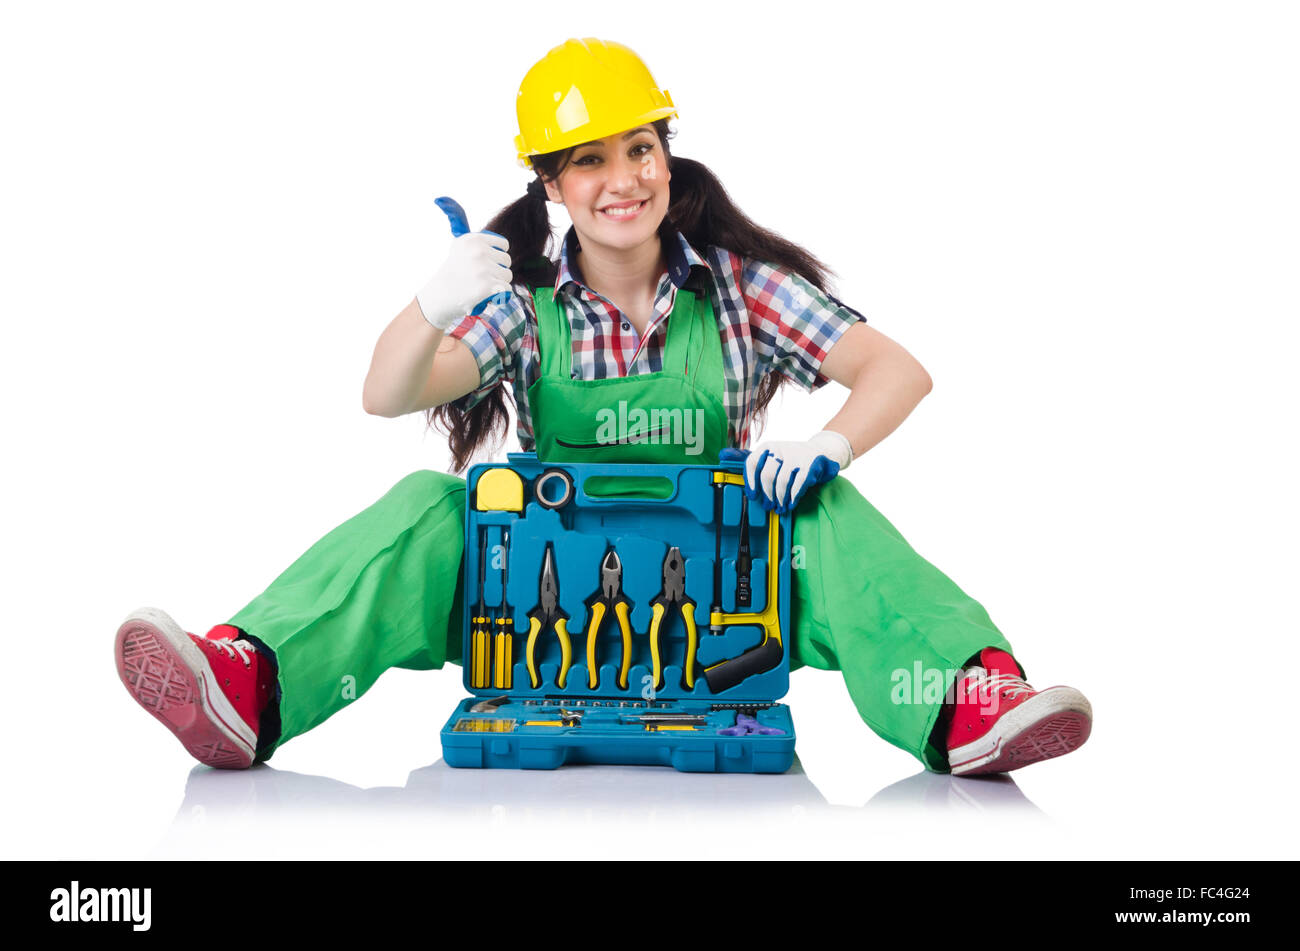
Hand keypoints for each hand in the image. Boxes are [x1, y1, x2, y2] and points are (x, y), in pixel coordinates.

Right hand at [415, 197, 512, 330]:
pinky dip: (500, 296)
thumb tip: (443, 199)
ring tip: (481, 286)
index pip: (503, 245)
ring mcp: (483, 269)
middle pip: (507, 261)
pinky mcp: (487, 287)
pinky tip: (487, 296)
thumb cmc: (451, 272)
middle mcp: (478, 251)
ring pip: (508, 276)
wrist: (438, 298)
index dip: (497, 257)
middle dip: (498, 270)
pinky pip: (506, 290)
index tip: (484, 264)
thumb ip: (462, 225)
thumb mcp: (458, 246)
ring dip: (498, 283)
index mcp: (473, 239)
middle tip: (480, 278)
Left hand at [719, 430, 852, 512]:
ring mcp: (796, 456)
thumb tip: (722, 455)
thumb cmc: (790, 458)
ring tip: (780, 507)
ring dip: (779, 498)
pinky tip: (791, 503)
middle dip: (766, 494)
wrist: (821, 451)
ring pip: (782, 482)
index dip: (750, 481)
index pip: (752, 463)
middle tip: (767, 506)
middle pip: (767, 475)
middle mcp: (781, 449)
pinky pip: (798, 485)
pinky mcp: (810, 465)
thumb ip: (754, 461)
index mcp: (768, 446)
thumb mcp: (772, 456)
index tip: (752, 496)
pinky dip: (793, 497)